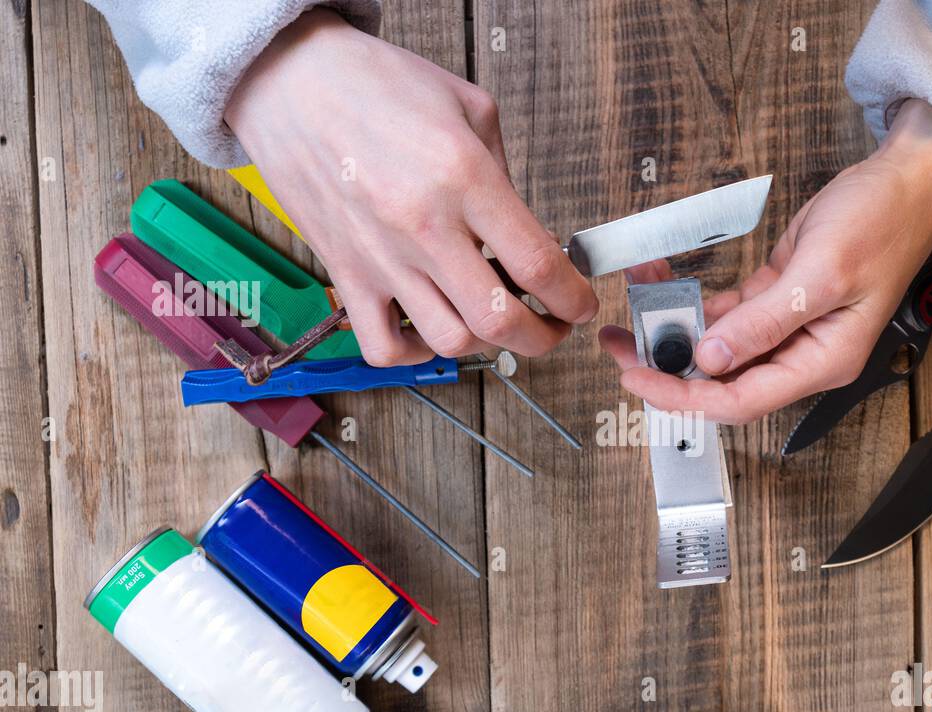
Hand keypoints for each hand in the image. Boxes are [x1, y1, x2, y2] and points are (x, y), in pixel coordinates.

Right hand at [225, 10, 597, 364]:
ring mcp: (380, 258)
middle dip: (543, 336)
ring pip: (451, 341)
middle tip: (553, 327)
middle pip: (500, 319)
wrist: (291, 79)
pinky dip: (417, 352)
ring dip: (487, 345)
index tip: (581, 303)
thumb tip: (529, 234)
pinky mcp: (344, 273)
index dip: (573, 296)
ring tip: (498, 324)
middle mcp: (423, 226)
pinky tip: (435, 329)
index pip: (537, 264)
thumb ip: (506, 176)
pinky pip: (384, 346)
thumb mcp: (469, 107)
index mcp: (463, 177)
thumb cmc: (377, 84)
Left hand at [599, 100, 931, 423]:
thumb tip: (711, 358)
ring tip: (628, 317)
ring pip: (718, 347)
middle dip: (668, 369)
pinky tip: (660, 283)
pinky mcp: (776, 297)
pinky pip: (725, 311)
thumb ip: (765, 322)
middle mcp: (802, 353)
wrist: (905, 180)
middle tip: (619, 351)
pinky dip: (691, 300)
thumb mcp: (822, 274)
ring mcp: (788, 327)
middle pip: (723, 381)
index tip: (639, 379)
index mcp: (822, 362)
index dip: (685, 397)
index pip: (741, 401)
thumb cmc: (883, 223)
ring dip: (673, 332)